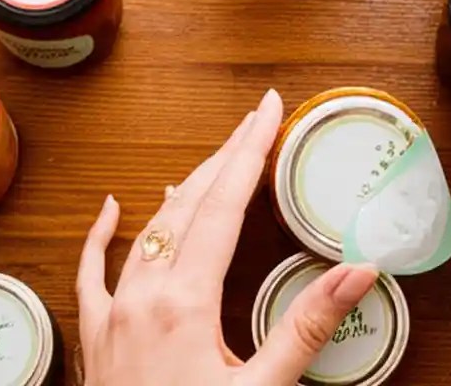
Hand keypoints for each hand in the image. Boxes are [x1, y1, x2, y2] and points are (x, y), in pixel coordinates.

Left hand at [76, 90, 379, 385]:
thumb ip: (308, 326)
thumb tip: (358, 270)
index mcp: (184, 303)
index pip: (224, 205)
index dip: (249, 151)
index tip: (268, 109)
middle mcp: (141, 298)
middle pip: (187, 206)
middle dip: (224, 157)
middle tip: (254, 119)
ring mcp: (112, 317)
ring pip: (147, 232)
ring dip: (183, 191)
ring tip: (213, 158)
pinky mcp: (97, 341)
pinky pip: (92, 274)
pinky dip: (102, 237)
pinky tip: (111, 209)